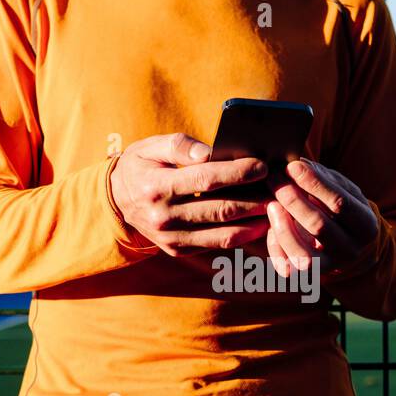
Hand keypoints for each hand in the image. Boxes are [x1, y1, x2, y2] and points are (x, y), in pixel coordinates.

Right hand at [108, 133, 270, 256]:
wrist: (116, 201)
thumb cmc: (141, 166)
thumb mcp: (150, 146)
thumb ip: (179, 144)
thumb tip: (209, 152)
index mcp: (157, 186)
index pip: (205, 179)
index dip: (237, 173)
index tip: (262, 166)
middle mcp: (163, 216)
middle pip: (220, 209)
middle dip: (254, 199)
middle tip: (280, 190)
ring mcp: (171, 237)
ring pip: (223, 233)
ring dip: (254, 223)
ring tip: (277, 209)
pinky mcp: (178, 250)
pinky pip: (216, 245)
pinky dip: (242, 236)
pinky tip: (260, 223)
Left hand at [264, 158, 379, 276]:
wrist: (354, 250)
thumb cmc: (345, 212)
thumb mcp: (346, 192)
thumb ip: (325, 179)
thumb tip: (298, 164)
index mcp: (366, 225)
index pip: (339, 203)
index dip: (314, 183)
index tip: (293, 166)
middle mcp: (351, 250)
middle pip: (318, 225)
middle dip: (293, 199)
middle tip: (275, 179)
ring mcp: (331, 267)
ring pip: (302, 254)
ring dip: (282, 226)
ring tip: (271, 203)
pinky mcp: (310, 278)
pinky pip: (288, 268)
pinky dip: (276, 247)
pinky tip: (271, 227)